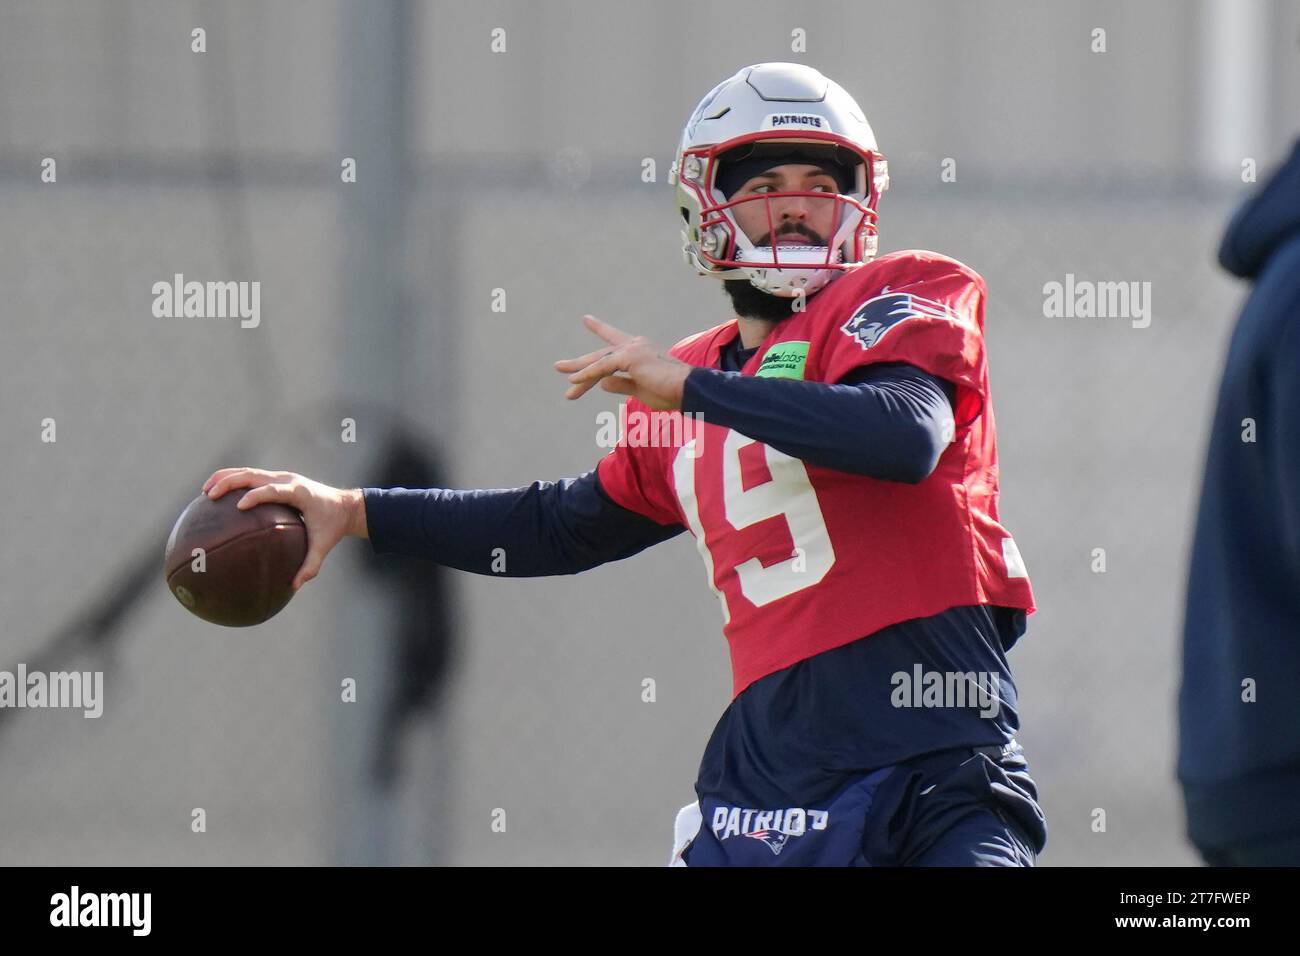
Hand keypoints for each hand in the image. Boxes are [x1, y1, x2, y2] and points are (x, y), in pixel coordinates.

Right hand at [201, 468, 367, 590]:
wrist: (344, 506)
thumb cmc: (333, 526)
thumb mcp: (324, 546)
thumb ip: (311, 565)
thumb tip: (294, 586)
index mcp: (299, 492)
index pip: (273, 490)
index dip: (255, 496)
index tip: (239, 507)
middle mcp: (288, 480)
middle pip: (253, 475)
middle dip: (229, 482)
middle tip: (209, 496)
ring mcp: (281, 476)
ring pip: (248, 472)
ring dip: (225, 478)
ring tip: (205, 492)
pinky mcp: (276, 479)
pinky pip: (250, 476)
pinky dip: (232, 480)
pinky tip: (216, 493)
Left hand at [554, 314, 692, 410]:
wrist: (689, 390)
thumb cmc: (671, 392)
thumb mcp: (640, 390)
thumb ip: (621, 384)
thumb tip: (601, 382)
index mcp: (639, 351)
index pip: (614, 339)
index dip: (600, 329)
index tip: (586, 319)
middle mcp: (635, 345)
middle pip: (601, 355)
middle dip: (580, 363)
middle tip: (559, 367)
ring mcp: (632, 349)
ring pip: (599, 361)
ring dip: (579, 372)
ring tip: (561, 374)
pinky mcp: (629, 358)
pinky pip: (602, 367)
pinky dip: (588, 374)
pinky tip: (574, 381)